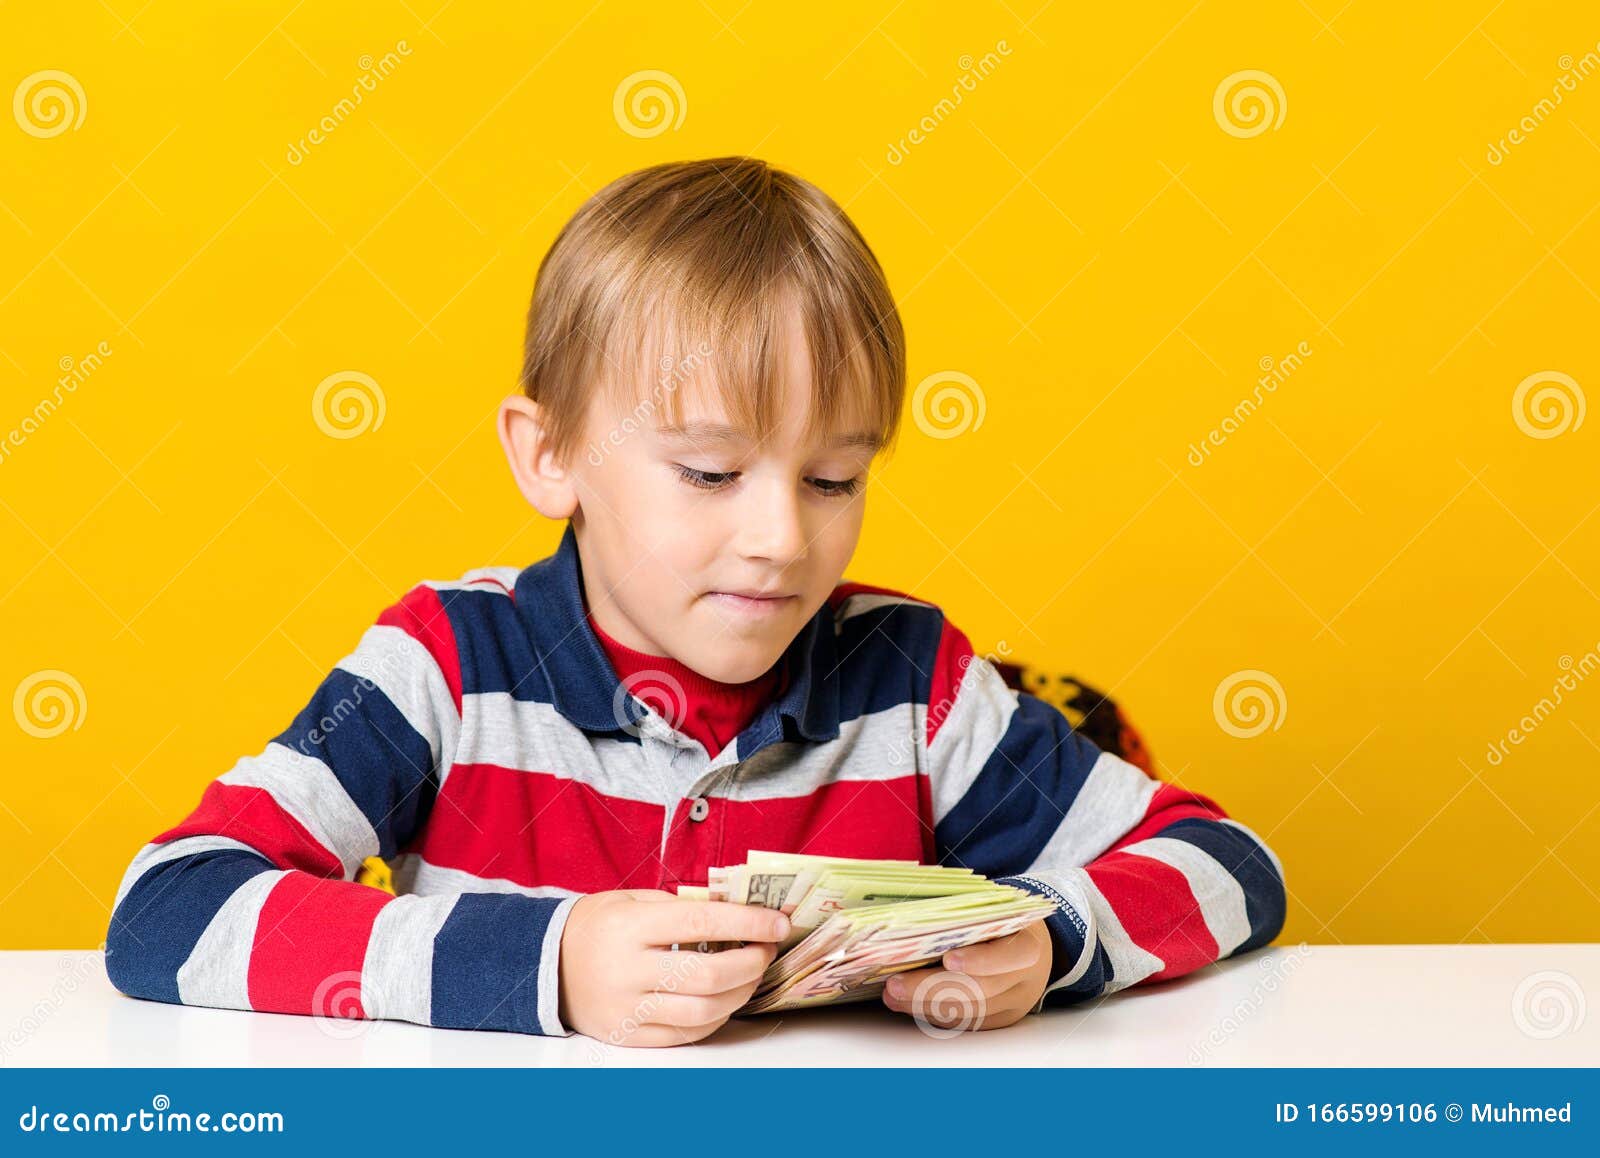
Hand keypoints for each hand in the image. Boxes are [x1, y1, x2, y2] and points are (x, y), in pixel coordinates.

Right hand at [557, 889, 788, 1046]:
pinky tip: (726, 999)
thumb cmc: (597, 925)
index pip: (702, 923)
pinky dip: (715, 1017)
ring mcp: (628, 1008)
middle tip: (767, 948)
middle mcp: (628, 970)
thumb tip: (738, 912)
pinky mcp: (628, 1035)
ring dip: (740, 993)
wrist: (545, 964)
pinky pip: (685, 1033)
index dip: (748, 922)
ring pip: (703, 1011)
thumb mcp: (632, 900)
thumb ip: (681, 906)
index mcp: (630, 926)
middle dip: (751, 962)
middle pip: (709, 975)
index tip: (777, 922)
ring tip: (751, 973)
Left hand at [880, 917, 1052, 1031]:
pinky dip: (932, 1013)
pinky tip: (906, 1004)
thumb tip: (914, 908)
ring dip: (925, 1005)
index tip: (948, 958)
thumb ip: (965, 911)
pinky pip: (963, 1022)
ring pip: (968, 1012)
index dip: (981, 960)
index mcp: (1029, 943)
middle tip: (895, 984)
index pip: (1011, 956)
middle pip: (980, 990)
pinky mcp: (998, 1020)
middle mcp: (1025, 978)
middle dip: (932, 988)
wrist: (1029, 945)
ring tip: (892, 994)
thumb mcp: (993, 907)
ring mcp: (1013, 1003)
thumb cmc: (1002, 919)